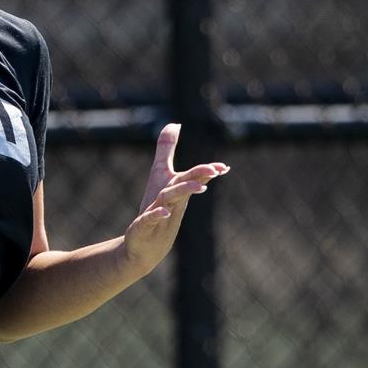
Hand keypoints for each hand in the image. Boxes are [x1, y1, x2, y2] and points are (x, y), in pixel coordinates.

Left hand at [123, 123, 228, 272]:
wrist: (143, 244)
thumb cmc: (156, 208)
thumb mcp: (160, 175)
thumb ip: (167, 149)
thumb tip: (175, 123)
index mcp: (176, 189)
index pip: (193, 177)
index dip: (207, 170)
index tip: (224, 167)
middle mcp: (170, 201)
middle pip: (184, 185)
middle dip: (198, 176)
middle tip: (216, 170)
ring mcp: (158, 215)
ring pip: (169, 200)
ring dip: (182, 191)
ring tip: (197, 187)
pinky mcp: (142, 226)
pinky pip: (149, 219)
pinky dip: (155, 215)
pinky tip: (161, 213)